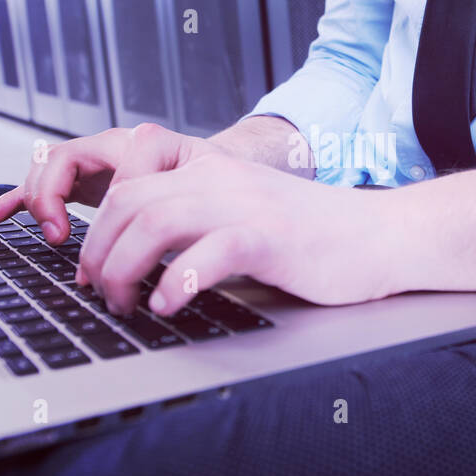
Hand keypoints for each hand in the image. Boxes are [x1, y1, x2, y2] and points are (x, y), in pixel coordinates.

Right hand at [0, 123, 220, 242]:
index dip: (79, 195)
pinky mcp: (85, 182)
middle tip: (57, 235)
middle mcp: (115, 148)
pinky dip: (17, 199)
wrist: (221, 173)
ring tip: (45, 231)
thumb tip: (167, 251)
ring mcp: (96, 163)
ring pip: (47, 169)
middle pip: (61, 159)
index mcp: (142, 143)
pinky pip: (43, 185)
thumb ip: (181, 208)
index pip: (99, 157)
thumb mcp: (207, 192)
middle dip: (51, 197)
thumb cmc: (217, 183)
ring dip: (35, 199)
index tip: (92, 226)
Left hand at [76, 151, 401, 316]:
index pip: (128, 186)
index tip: (92, 269)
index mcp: (212, 169)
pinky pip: (207, 253)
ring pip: (154, 222)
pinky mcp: (271, 238)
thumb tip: (144, 262)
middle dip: (98, 254)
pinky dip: (176, 282)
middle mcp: (222, 179)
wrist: (384, 235)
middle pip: (128, 203)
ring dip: (124, 269)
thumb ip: (200, 223)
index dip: (96, 230)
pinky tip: (170, 305)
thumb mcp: (248, 212)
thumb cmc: (318, 237)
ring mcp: (246, 205)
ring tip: (126, 304)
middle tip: (100, 294)